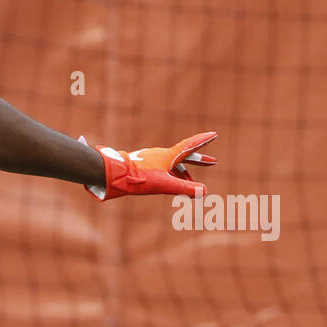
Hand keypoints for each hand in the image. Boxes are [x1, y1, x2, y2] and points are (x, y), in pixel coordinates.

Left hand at [82, 131, 218, 200]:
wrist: (112, 173)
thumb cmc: (137, 178)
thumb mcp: (163, 184)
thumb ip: (183, 188)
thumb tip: (204, 192)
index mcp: (168, 156)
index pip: (190, 147)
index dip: (202, 142)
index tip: (214, 134)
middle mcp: (160, 155)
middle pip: (183, 156)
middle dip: (198, 160)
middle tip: (213, 161)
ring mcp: (150, 160)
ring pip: (172, 165)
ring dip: (183, 173)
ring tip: (191, 183)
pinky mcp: (142, 166)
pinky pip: (161, 169)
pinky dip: (170, 176)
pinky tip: (167, 183)